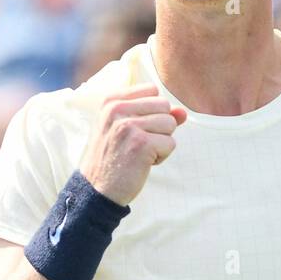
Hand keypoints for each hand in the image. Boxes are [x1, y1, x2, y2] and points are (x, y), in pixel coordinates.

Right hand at [79, 83, 186, 205]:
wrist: (97, 189)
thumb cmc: (114, 158)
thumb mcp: (128, 129)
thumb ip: (155, 115)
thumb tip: (183, 112)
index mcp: (111, 101)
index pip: (152, 90)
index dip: (152, 112)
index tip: (134, 129)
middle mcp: (117, 109)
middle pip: (164, 106)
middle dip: (160, 128)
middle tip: (138, 144)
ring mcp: (129, 125)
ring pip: (170, 124)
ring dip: (161, 143)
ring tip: (140, 153)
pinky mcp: (142, 144)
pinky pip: (171, 143)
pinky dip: (161, 157)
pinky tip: (143, 163)